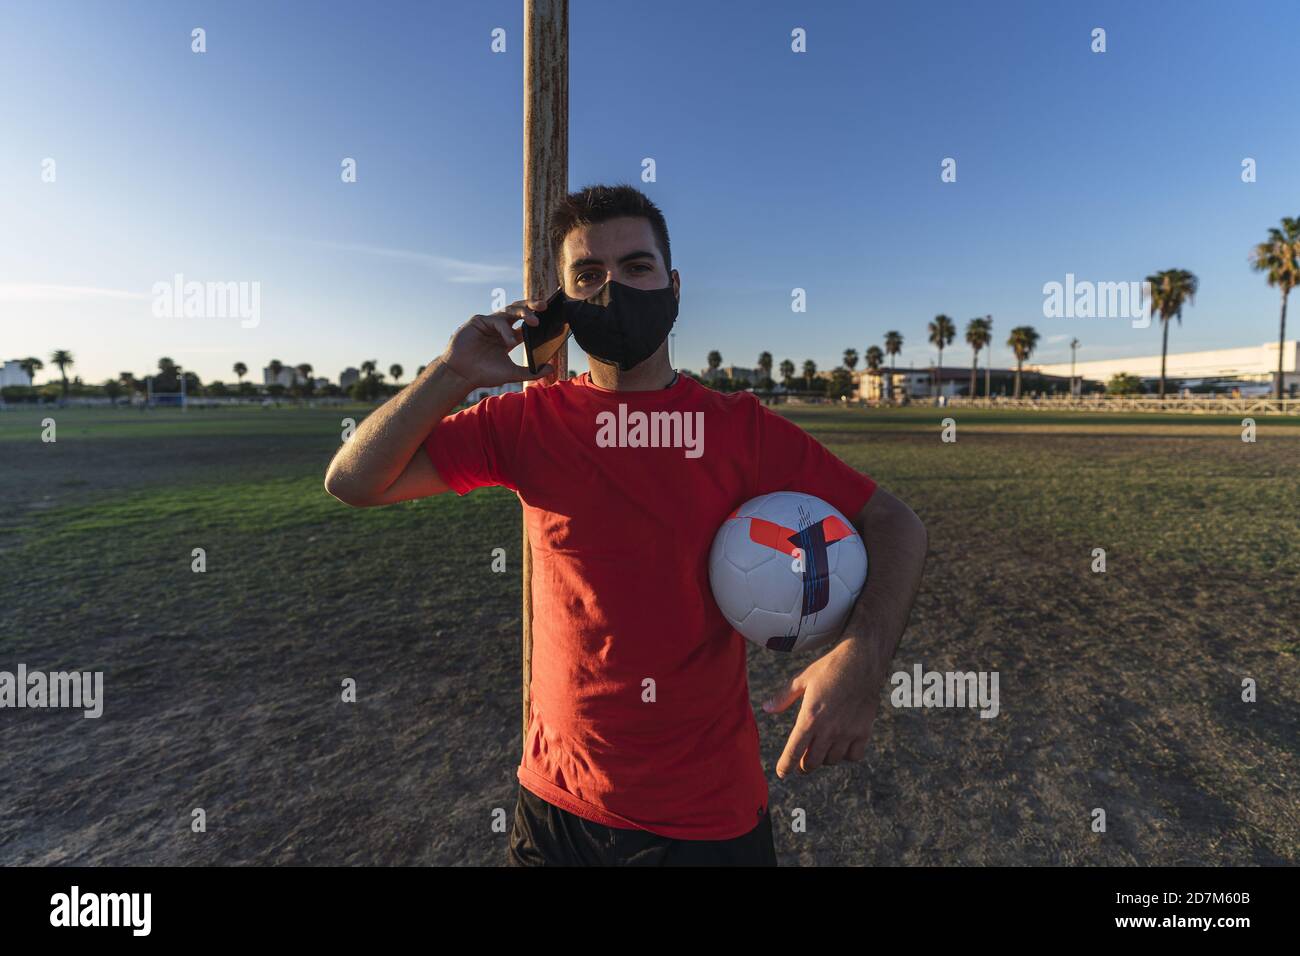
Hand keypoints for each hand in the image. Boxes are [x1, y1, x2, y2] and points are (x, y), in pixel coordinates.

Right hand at [440, 298, 554, 388]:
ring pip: (509, 310)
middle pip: (519, 310)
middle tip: (545, 306)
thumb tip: (552, 369)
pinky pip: (496, 321)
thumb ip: (531, 372)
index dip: (538, 319)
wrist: (461, 375)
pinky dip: (505, 330)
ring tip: (534, 321)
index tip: (553, 318)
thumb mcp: (512, 373)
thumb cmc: (484, 373)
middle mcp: (500, 327)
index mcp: (509, 336)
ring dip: (523, 312)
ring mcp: (489, 322)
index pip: (526, 323)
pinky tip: (509, 341)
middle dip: (532, 306)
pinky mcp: (478, 321)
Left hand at [763, 639, 880, 777]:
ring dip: (824, 759)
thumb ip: (783, 697)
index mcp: (810, 717)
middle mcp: (828, 729)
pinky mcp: (864, 731)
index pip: (794, 752)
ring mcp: (847, 732)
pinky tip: (841, 746)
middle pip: (812, 763)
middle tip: (802, 760)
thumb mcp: (802, 679)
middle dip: (803, 765)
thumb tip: (767, 708)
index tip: (782, 773)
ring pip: (831, 761)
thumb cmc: (829, 668)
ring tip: (821, 749)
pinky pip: (853, 756)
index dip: (785, 766)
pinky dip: (846, 756)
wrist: (862, 660)